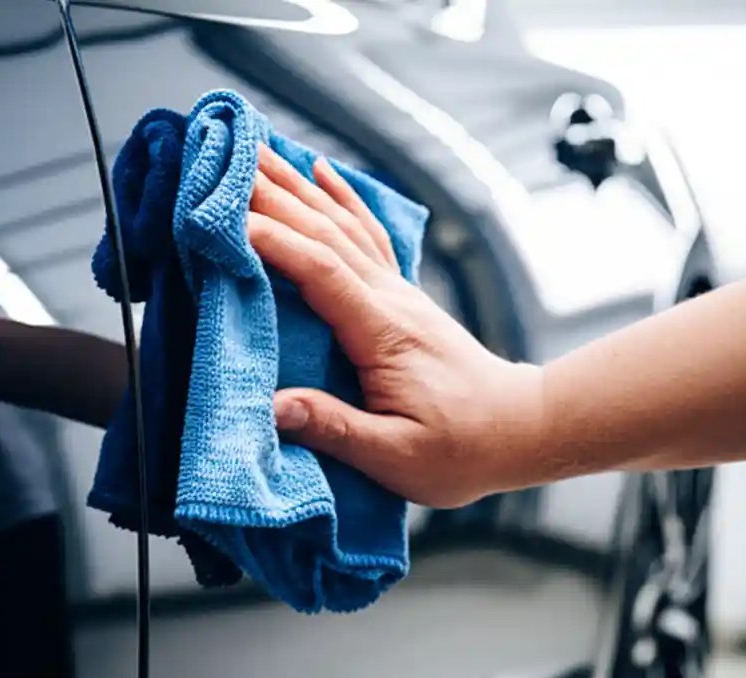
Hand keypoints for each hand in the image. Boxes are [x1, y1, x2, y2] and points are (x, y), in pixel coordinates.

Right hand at [250, 146, 547, 507]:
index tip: (227, 220)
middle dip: (275, 196)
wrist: (518, 430)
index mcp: (383, 333)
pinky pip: (366, 234)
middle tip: (229, 162)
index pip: (321, 271)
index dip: (275, 242)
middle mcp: (390, 299)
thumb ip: (334, 428)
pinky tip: (322, 173)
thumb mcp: (394, 456)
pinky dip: (341, 198)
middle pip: (326, 233)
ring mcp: (398, 292)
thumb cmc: (458, 450)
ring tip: (259, 152)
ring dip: (298, 187)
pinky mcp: (401, 297)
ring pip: (343, 225)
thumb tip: (273, 409)